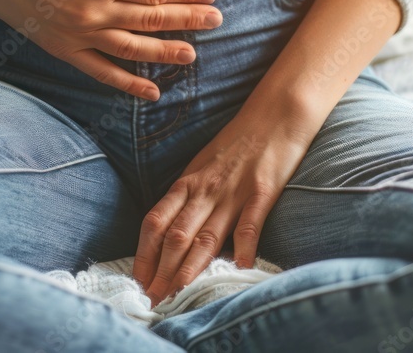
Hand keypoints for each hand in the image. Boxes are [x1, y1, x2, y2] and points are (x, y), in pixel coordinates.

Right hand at [0, 0, 221, 100]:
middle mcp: (96, 12)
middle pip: (152, 20)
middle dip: (188, 20)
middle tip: (217, 20)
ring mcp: (81, 36)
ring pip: (134, 49)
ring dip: (166, 52)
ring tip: (192, 54)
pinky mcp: (65, 50)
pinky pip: (103, 72)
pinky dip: (128, 84)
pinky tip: (152, 91)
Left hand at [132, 112, 313, 304]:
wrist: (275, 112)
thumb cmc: (239, 141)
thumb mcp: (204, 166)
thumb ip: (191, 197)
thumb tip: (173, 232)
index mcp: (187, 183)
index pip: (156, 222)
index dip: (144, 254)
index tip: (137, 281)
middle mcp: (205, 189)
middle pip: (176, 236)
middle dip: (161, 272)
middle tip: (152, 301)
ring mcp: (233, 191)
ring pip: (205, 236)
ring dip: (190, 269)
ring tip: (179, 296)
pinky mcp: (263, 190)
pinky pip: (250, 223)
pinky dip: (244, 247)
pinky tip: (238, 269)